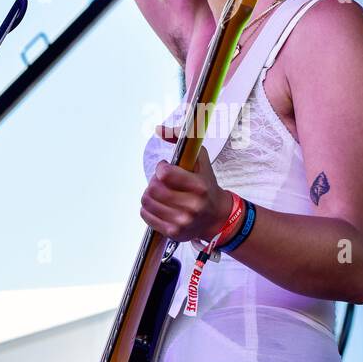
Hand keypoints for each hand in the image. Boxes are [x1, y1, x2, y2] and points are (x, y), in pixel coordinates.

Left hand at [140, 124, 233, 242]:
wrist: (217, 217)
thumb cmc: (207, 186)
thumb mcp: (200, 160)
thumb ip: (182, 140)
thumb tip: (158, 128)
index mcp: (200, 187)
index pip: (164, 174)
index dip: (161, 168)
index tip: (166, 168)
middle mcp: (192, 206)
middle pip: (153, 188)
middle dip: (154, 181)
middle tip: (163, 181)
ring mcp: (181, 222)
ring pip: (147, 201)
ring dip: (150, 193)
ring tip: (160, 192)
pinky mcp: (173, 232)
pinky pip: (145, 215)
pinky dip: (148, 207)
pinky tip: (159, 204)